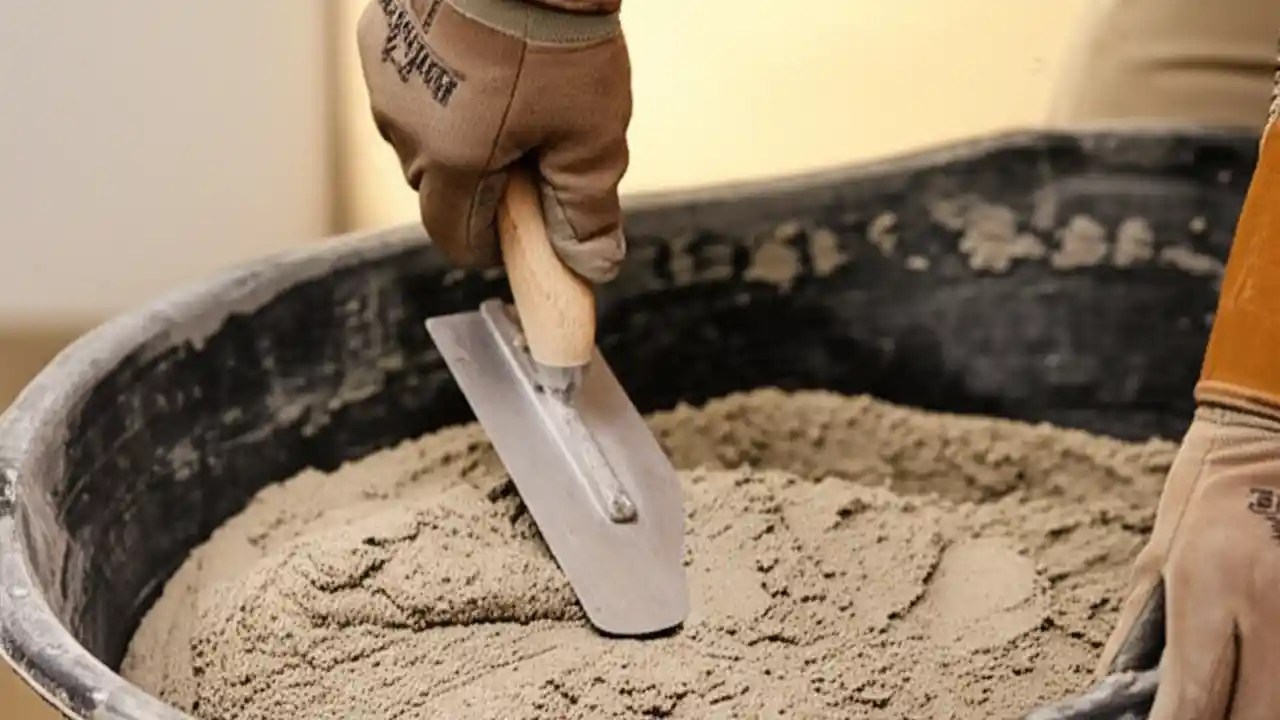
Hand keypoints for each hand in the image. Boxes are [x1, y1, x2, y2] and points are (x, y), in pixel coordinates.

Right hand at [356, 0, 630, 282]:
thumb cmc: (555, 35)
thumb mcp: (590, 134)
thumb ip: (586, 208)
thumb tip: (593, 265)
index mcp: (451, 165)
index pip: (457, 240)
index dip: (495, 243)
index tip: (526, 223)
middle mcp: (403, 131)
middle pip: (441, 189)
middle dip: (483, 182)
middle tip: (535, 140)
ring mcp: (384, 82)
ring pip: (421, 136)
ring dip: (459, 131)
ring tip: (511, 88)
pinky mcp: (377, 39)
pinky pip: (408, 85)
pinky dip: (439, 85)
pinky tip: (477, 54)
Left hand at [1097, 407, 1279, 718]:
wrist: (1266, 435)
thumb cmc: (1203, 496)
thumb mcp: (1157, 558)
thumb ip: (1140, 631)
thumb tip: (1115, 688)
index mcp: (1207, 589)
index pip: (1193, 696)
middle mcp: (1265, 606)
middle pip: (1255, 716)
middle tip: (1201, 718)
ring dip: (1255, 709)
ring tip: (1229, 702)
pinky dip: (1275, 687)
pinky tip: (1258, 683)